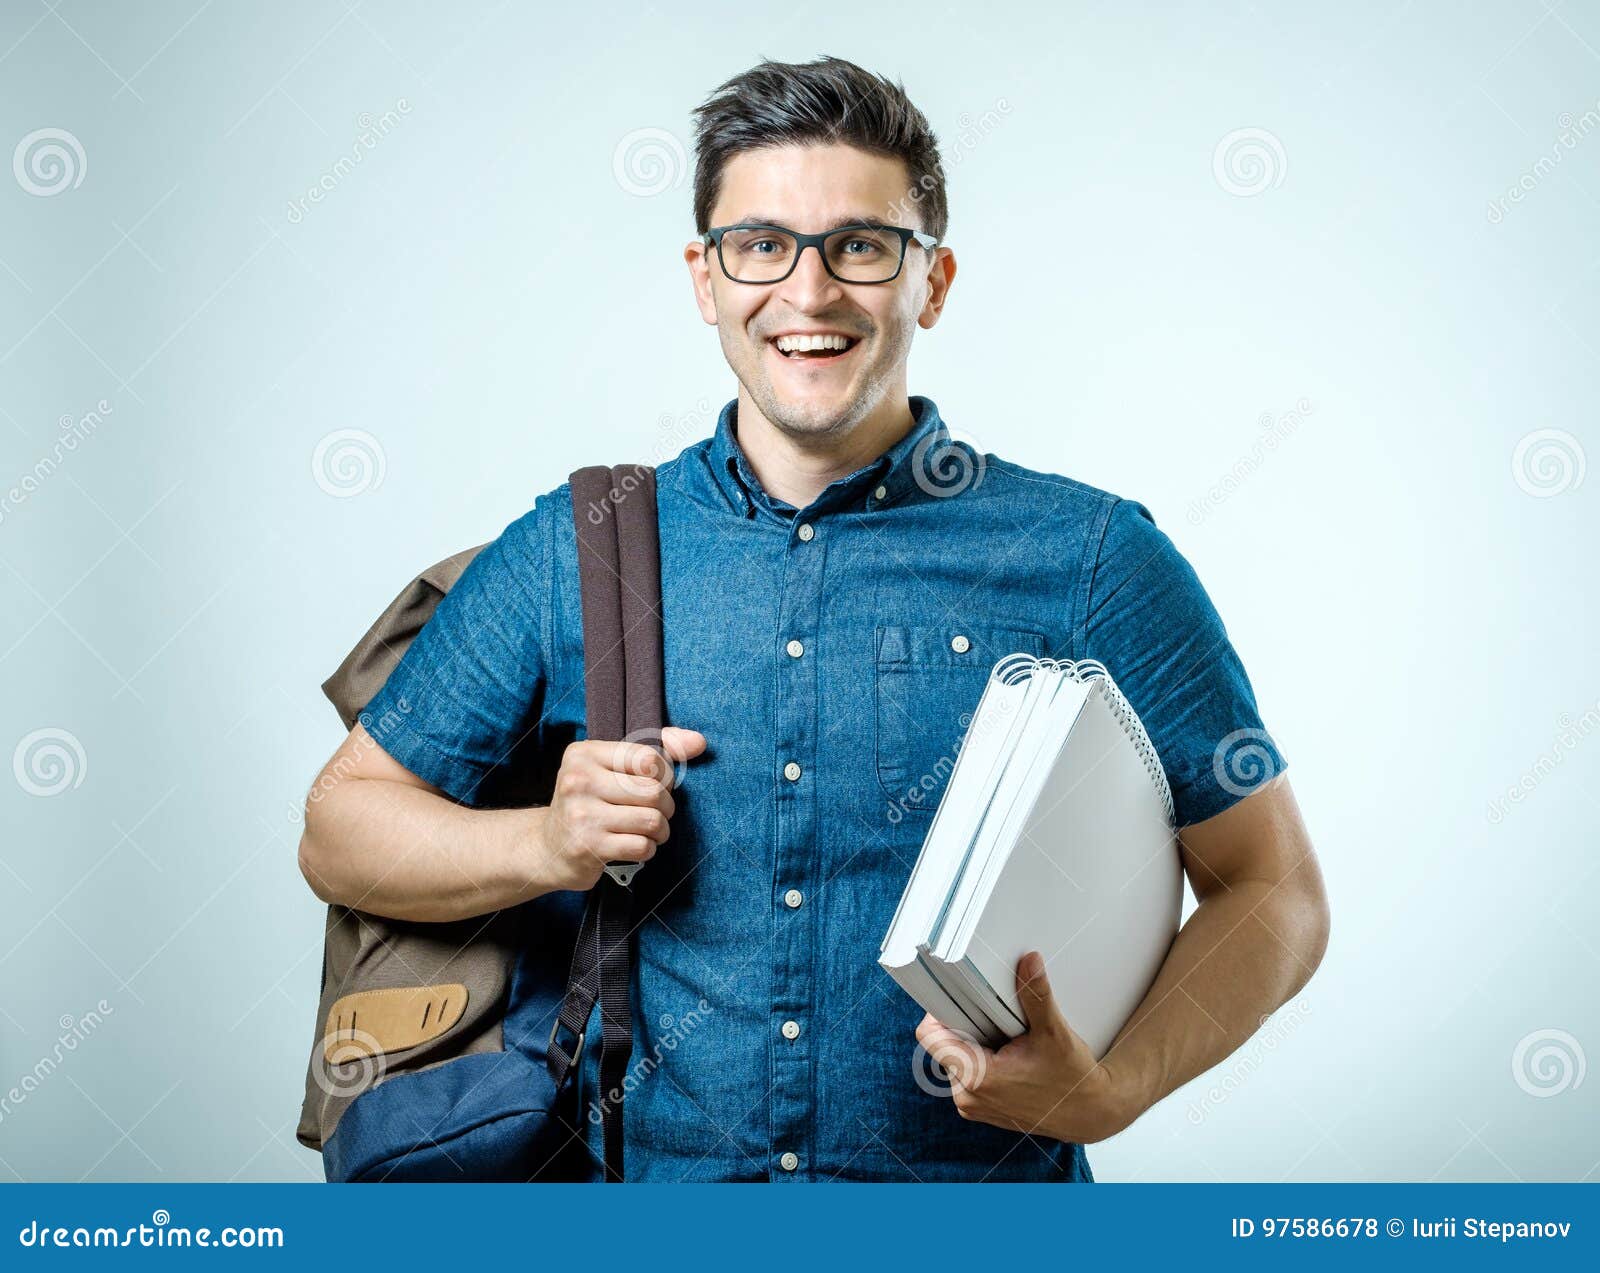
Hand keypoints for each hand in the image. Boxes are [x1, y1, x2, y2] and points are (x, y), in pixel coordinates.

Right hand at [533, 727, 706, 890]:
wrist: (548, 848)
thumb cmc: (590, 802)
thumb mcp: (612, 767)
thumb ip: (658, 749)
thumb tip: (698, 742)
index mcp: (584, 753)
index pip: (649, 758)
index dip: (665, 775)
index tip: (656, 784)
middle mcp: (578, 780)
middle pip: (653, 791)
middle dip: (666, 805)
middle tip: (657, 812)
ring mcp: (581, 815)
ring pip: (652, 820)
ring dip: (660, 830)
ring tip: (651, 831)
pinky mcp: (588, 847)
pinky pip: (642, 846)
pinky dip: (647, 849)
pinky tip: (635, 846)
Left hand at [914, 951, 1131, 1144]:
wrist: (1088, 1114)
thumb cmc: (1071, 1078)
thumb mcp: (1053, 1032)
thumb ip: (1035, 995)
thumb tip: (1029, 961)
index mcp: (975, 1077)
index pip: (929, 1035)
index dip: (940, 1009)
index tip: (960, 995)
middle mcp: (966, 1096)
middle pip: (943, 1043)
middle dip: (965, 1025)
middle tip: (996, 1017)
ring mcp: (971, 1105)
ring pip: (955, 1056)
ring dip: (974, 1042)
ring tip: (1007, 1039)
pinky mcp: (979, 1107)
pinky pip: (966, 1073)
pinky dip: (982, 1059)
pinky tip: (1008, 1055)